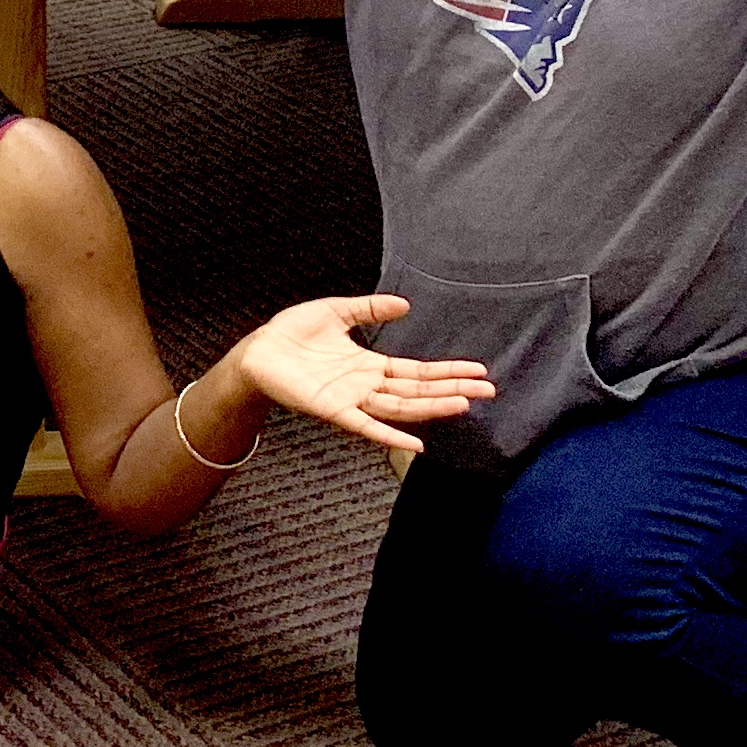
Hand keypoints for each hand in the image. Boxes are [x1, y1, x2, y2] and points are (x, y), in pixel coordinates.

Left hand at [230, 296, 493, 455]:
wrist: (258, 352)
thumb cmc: (292, 334)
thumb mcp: (336, 312)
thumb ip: (369, 309)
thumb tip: (405, 304)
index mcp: (369, 367)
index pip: (417, 372)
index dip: (447, 371)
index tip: (478, 371)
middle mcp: (366, 387)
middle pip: (418, 391)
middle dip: (452, 391)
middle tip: (488, 392)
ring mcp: (352, 401)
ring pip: (401, 407)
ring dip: (432, 407)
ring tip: (463, 404)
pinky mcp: (333, 410)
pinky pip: (366, 426)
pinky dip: (391, 434)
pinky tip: (416, 443)